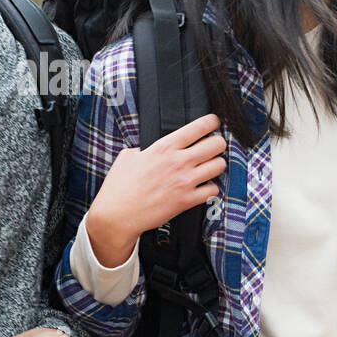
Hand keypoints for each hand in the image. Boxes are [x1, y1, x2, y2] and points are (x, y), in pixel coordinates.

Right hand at [86, 114, 225, 266]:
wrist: (117, 214)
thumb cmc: (120, 186)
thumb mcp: (129, 156)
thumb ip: (147, 148)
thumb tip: (154, 148)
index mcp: (164, 147)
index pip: (199, 127)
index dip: (211, 122)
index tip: (214, 122)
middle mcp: (178, 162)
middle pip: (217, 144)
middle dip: (218, 143)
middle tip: (213, 147)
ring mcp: (185, 181)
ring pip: (220, 165)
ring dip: (216, 165)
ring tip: (209, 167)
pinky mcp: (188, 200)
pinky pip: (214, 189)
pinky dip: (211, 188)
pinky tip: (203, 187)